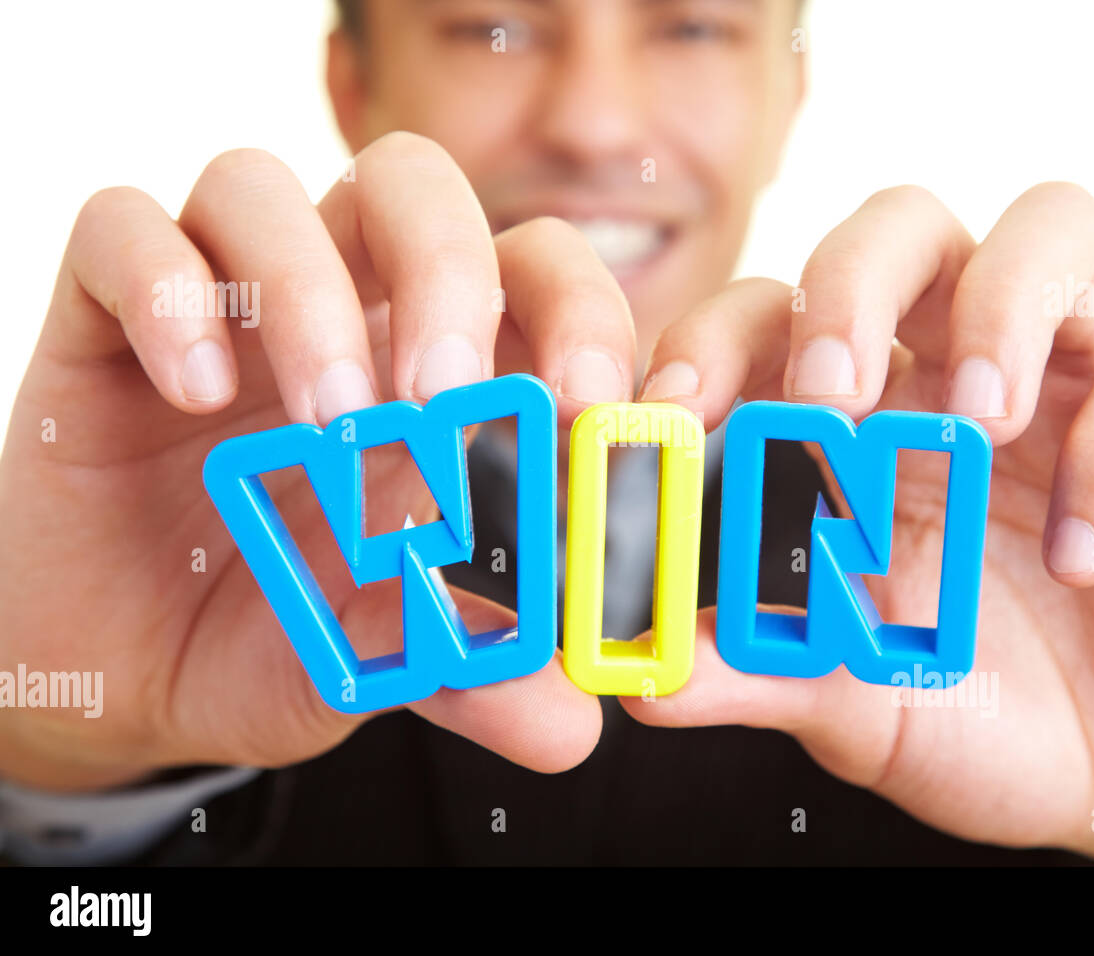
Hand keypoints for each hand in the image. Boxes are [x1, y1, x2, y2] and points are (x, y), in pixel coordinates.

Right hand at [0, 132, 635, 790]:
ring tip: (323, 419)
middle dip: (450, 271)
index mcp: (435, 368)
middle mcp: (338, 308)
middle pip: (414, 185)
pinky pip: (119, 230)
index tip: (593, 407)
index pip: (534, 272)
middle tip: (445, 397)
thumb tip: (572, 725)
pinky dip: (162, 290)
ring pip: (260, 183)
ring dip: (306, 287)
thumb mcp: (380, 661)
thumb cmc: (276, 633)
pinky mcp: (104, 316)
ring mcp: (222, 303)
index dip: (583, 314)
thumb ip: (475, 674)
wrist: (121, 668)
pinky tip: (193, 392)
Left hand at [627, 183, 1093, 863]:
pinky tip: (1084, 558)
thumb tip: (645, 675)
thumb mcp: (853, 706)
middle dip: (849, 288)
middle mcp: (954, 377)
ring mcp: (1071, 385)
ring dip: (1000, 309)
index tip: (674, 412)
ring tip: (981, 426)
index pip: (770, 318)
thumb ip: (757, 674)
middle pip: (900, 230)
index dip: (712, 340)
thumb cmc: (979, 717)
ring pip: (1046, 230)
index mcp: (857, 423)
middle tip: (830, 393)